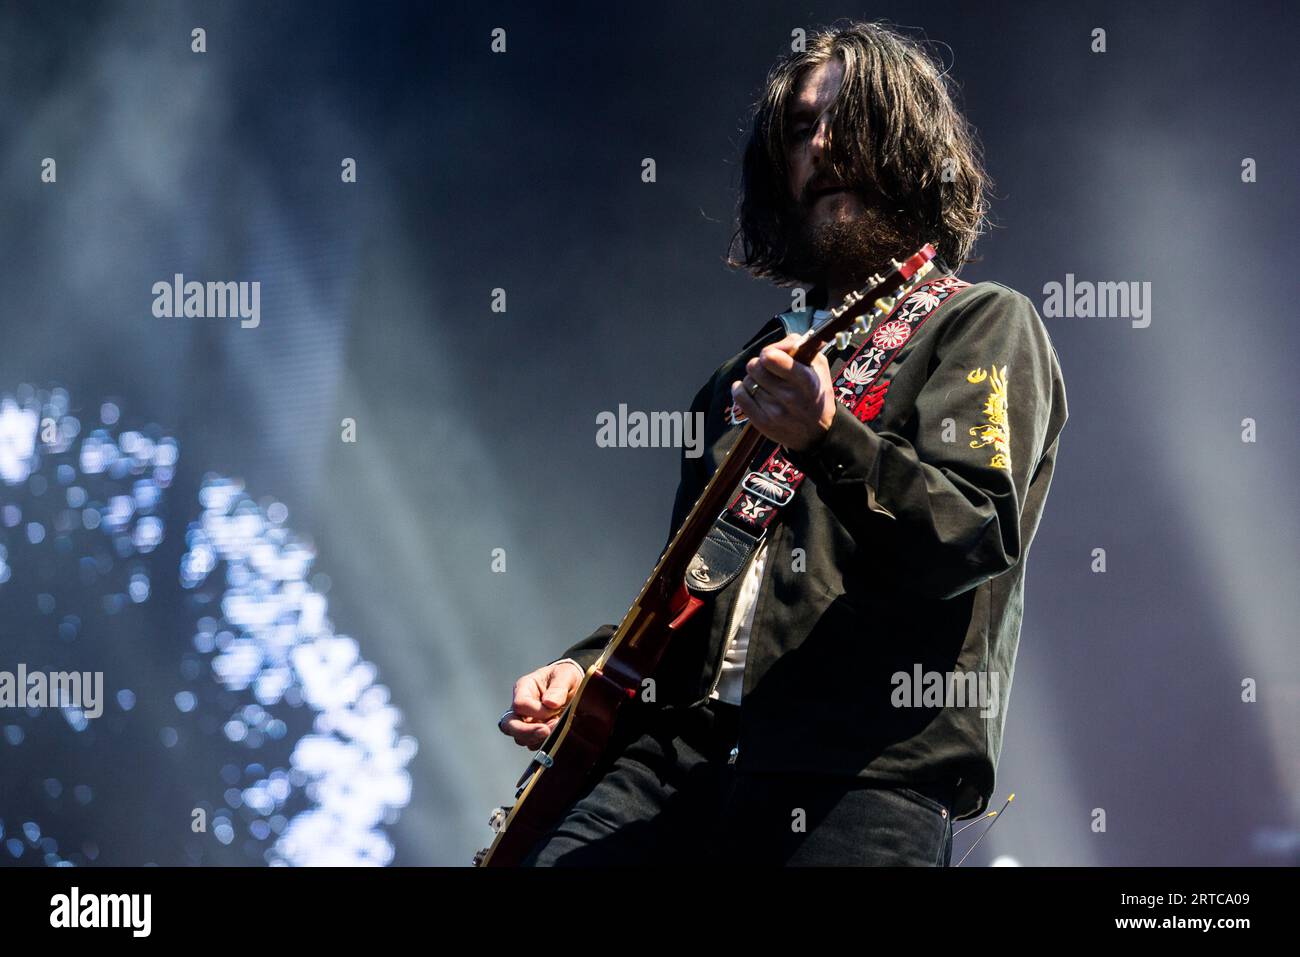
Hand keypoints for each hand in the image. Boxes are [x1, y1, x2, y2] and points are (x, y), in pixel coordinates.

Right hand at [499, 661, 583, 747]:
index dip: (537, 711)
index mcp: (524, 688)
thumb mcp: (566, 675)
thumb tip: (549, 703)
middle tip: (546, 732)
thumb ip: (558, 687)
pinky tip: (557, 733)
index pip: (520, 704)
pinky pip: (533, 744)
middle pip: (509, 725)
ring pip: (521, 738)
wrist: (576, 686)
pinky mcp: (535, 733)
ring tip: (557, 727)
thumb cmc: (566, 676)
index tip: (555, 709)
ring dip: (539, 738)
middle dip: (526, 732)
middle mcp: (521, 707)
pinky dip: (544, 743)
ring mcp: (527, 722)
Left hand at [731, 333, 835, 451]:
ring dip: (754, 379)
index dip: (769, 353)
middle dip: (760, 364)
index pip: (772, 358)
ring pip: (747, 381)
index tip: (773, 356)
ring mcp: (774, 412)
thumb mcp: (819, 366)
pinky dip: (740, 389)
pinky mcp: (762, 423)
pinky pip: (739, 396)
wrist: (818, 433)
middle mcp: (790, 397)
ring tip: (765, 384)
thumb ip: (800, 346)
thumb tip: (778, 343)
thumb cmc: (816, 394)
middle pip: (755, 367)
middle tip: (768, 370)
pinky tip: (749, 389)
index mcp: (805, 381)